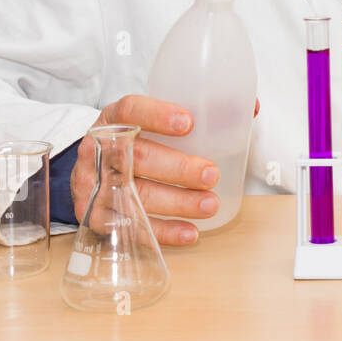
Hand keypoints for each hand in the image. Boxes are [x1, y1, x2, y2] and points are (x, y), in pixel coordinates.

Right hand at [70, 94, 255, 245]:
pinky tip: (189, 231)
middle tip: (211, 174)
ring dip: (176, 202)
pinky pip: (130, 226)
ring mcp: (94, 184)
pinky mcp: (96, 215)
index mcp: (114, 119)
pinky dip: (163, 231)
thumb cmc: (136, 141)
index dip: (157, 115)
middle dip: (177, 168)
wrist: (91, 170)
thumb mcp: (153, 120)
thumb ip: (199, 111)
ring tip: (210, 204)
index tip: (189, 122)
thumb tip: (250, 109)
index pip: (130, 110)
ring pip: (135, 194)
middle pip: (137, 157)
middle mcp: (100, 150)